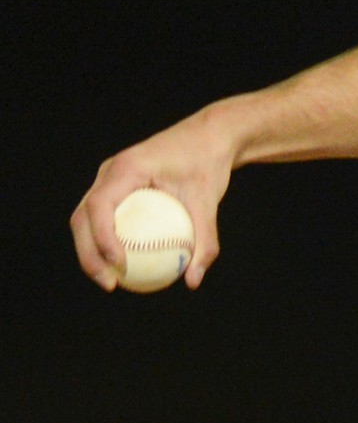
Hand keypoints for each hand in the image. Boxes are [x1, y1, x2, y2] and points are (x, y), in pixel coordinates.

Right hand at [69, 108, 237, 291]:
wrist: (208, 138)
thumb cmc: (208, 165)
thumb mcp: (210, 201)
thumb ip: (204, 240)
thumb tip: (194, 281)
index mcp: (127, 168)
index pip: (100, 205)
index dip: (102, 237)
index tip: (120, 264)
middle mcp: (110, 172)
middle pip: (83, 217)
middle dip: (88, 254)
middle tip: (109, 283)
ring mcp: (109, 179)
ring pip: (87, 219)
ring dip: (92, 251)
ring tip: (112, 281)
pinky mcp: (116, 188)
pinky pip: (105, 218)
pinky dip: (108, 242)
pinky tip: (127, 269)